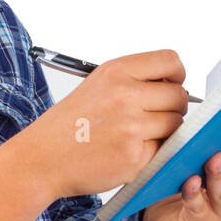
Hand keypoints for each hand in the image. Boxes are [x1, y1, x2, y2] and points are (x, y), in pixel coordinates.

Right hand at [30, 49, 190, 201]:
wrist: (42, 158)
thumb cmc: (66, 125)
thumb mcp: (96, 86)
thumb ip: (133, 80)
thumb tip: (172, 83)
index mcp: (115, 72)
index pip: (170, 61)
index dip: (177, 75)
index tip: (172, 84)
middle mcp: (125, 95)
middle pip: (179, 95)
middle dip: (173, 107)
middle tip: (155, 116)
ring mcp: (132, 127)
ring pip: (176, 124)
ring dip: (165, 131)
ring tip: (139, 135)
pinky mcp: (135, 156)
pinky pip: (164, 150)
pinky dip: (153, 152)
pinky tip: (130, 150)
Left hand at [140, 126, 220, 220]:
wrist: (161, 220)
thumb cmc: (180, 183)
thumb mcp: (191, 161)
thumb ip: (200, 145)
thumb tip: (204, 118)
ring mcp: (217, 211)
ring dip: (218, 175)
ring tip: (214, 160)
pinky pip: (197, 209)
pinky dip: (193, 195)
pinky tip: (189, 182)